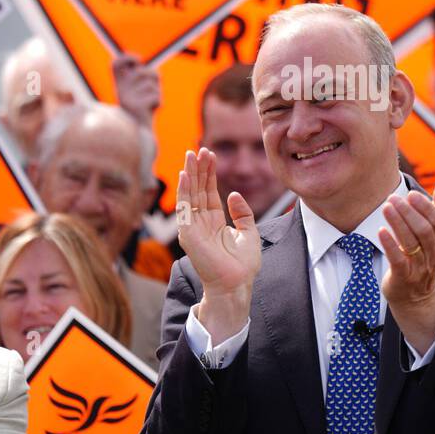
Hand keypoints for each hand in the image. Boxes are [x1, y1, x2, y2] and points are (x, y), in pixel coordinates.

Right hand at [113, 53, 161, 125]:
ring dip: (156, 92)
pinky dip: (158, 102)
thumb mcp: (142, 90)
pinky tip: (150, 110)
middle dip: (153, 79)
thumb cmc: (143, 108)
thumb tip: (151, 70)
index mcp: (119, 85)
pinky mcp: (136, 107)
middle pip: (143, 72)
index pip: (116, 64)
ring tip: (149, 103)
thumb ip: (146, 76)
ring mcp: (127, 99)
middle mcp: (120, 90)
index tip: (138, 60)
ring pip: (151, 85)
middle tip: (149, 93)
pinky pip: (155, 96)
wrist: (141, 132)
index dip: (126, 58)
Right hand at [178, 149, 260, 296]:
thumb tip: (234, 194)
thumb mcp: (249, 232)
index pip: (208, 191)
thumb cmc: (243, 265)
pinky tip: (185, 175)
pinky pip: (184, 209)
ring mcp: (193, 228)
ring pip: (189, 195)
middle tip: (200, 148)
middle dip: (198, 169)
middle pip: (197, 189)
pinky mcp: (188, 234)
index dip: (209, 173)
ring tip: (191, 155)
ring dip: (190, 174)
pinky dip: (184, 191)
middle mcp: (201, 222)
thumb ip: (243, 213)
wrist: (238, 285)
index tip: (211, 155)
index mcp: (214, 221)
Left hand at [379, 182, 434, 353]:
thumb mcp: (433, 237)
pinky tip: (381, 230)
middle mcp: (432, 255)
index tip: (411, 194)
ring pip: (411, 243)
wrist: (415, 299)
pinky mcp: (403, 278)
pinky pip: (397, 260)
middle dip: (409, 213)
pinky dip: (390, 244)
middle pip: (424, 231)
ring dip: (398, 223)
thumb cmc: (421, 260)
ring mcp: (418, 268)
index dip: (425, 207)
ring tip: (386, 207)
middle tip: (393, 198)